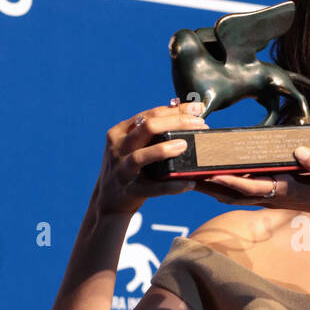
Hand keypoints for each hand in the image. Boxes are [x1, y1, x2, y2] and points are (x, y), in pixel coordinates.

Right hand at [94, 100, 210, 216]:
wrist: (110, 200)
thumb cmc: (129, 168)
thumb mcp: (133, 145)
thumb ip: (152, 133)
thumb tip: (186, 115)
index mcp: (120, 132)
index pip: (150, 114)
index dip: (176, 110)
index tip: (197, 109)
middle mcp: (118, 148)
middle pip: (147, 128)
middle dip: (176, 122)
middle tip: (199, 124)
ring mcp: (122, 170)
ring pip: (140, 156)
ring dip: (163, 150)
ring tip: (184, 145)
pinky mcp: (130, 191)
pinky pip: (153, 188)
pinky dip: (172, 185)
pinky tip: (188, 182)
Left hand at [194, 145, 309, 222]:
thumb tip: (298, 150)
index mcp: (285, 190)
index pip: (251, 187)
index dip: (230, 181)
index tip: (211, 173)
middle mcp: (273, 195)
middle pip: (233, 193)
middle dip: (210, 185)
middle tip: (187, 174)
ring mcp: (270, 196)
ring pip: (234, 194)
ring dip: (212, 187)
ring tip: (190, 175)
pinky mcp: (271, 193)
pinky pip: (242, 191)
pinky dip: (225, 185)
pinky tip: (213, 175)